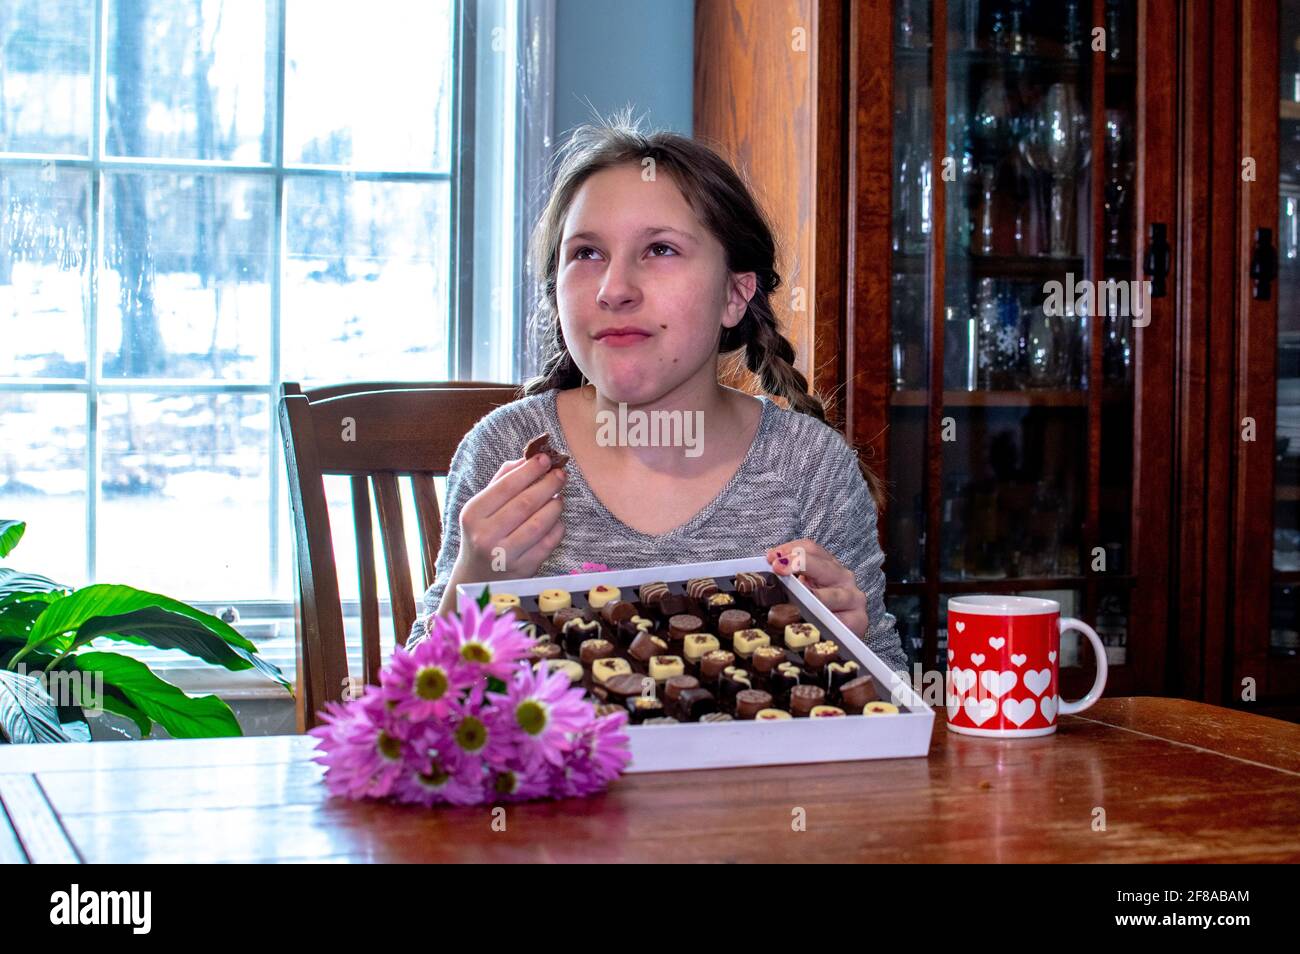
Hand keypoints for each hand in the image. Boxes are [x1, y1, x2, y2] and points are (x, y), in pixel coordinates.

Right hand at [452, 452, 565, 584]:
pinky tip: (557, 519)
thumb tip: (530, 458)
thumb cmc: (483, 531)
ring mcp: (504, 556)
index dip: (530, 470)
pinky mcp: (523, 569)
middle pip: (525, 503)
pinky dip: (558, 527)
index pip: (506, 486)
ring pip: (539, 523)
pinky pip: (548, 543)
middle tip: (560, 474)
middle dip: (548, 485)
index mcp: (473, 514)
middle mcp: (485, 536)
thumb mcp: (483, 506)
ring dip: (555, 506)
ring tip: (559, 497)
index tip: (546, 459)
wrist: (477, 575)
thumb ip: (503, 480)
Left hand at [765, 539, 868, 638]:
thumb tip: (767, 568)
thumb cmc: (820, 610)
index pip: (811, 549)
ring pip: (830, 594)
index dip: (790, 550)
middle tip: (778, 568)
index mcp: (829, 566)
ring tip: (796, 595)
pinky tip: (811, 620)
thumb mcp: (804, 588)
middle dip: (798, 564)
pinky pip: (838, 619)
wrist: (842, 635)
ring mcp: (853, 598)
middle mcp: (843, 578)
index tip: (772, 558)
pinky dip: (823, 619)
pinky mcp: (858, 620)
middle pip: (821, 565)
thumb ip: (789, 577)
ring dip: (811, 594)